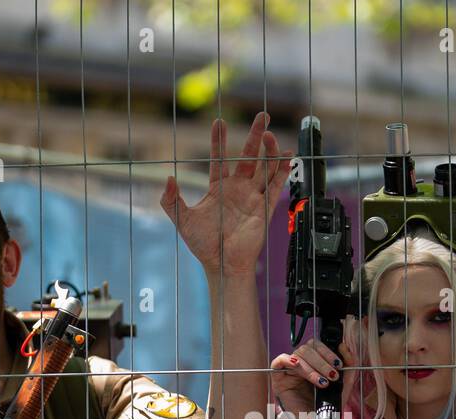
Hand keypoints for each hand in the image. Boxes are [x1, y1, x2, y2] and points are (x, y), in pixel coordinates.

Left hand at [160, 112, 292, 276]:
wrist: (222, 264)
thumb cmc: (203, 245)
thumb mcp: (182, 219)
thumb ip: (171, 200)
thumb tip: (168, 178)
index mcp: (218, 188)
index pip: (219, 159)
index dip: (219, 140)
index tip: (219, 122)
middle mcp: (237, 189)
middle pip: (248, 156)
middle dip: (255, 136)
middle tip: (262, 116)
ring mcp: (252, 197)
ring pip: (265, 168)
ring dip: (270, 150)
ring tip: (271, 133)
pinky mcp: (264, 208)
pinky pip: (276, 186)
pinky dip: (282, 172)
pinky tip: (287, 157)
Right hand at [271, 337, 353, 415]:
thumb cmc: (327, 405)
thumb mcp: (343, 383)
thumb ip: (349, 364)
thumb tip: (343, 345)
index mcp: (314, 361)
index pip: (318, 345)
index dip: (328, 351)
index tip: (338, 364)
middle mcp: (301, 363)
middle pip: (308, 348)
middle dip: (323, 362)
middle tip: (332, 376)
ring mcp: (289, 369)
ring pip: (298, 354)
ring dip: (312, 367)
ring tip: (322, 383)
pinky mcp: (278, 378)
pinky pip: (279, 360)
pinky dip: (289, 360)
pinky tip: (298, 367)